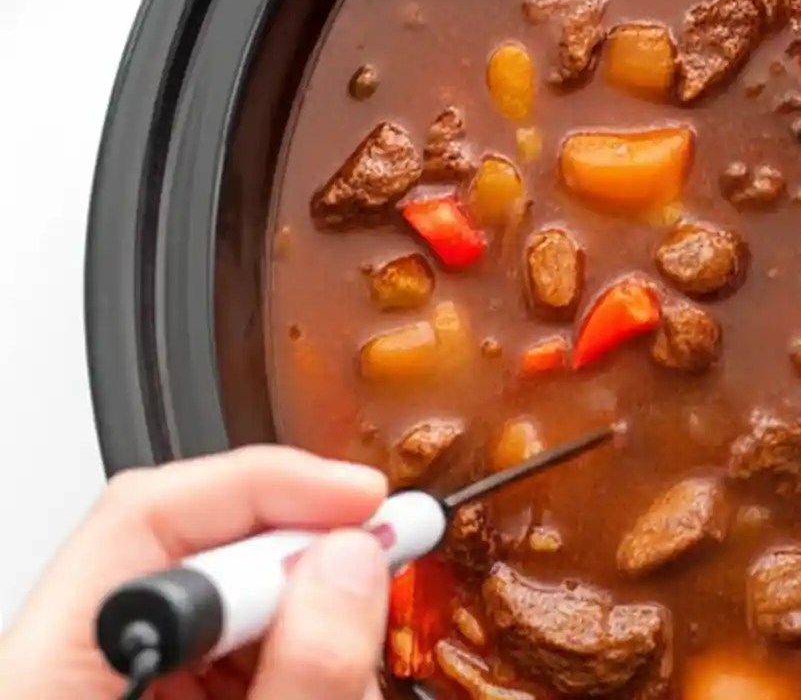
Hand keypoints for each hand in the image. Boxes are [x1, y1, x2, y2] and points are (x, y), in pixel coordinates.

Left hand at [0, 446, 389, 699]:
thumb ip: (297, 672)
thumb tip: (351, 562)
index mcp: (49, 670)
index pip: (147, 513)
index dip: (270, 485)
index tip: (364, 500)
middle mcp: (77, 664)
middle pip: (198, 547)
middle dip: (307, 555)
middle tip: (386, 562)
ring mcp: (125, 679)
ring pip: (233, 598)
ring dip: (317, 616)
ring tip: (353, 666)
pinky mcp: (174, 695)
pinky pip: (244, 646)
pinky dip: (305, 652)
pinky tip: (330, 678)